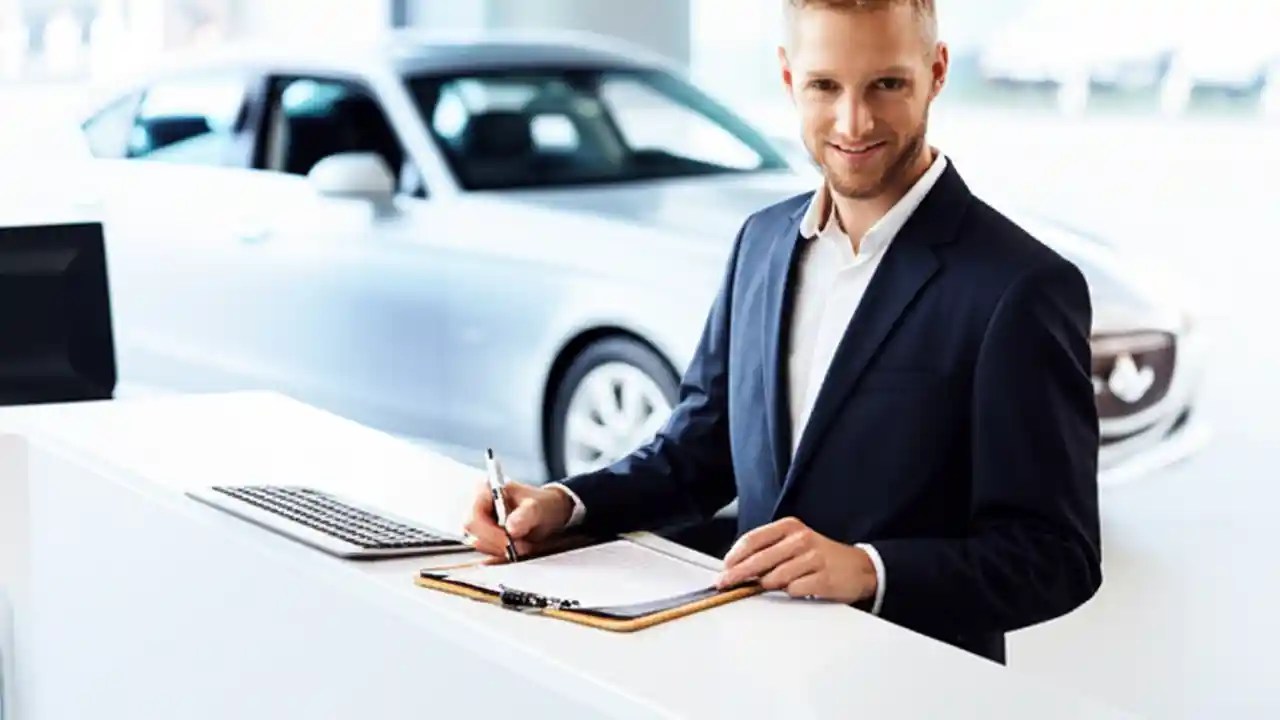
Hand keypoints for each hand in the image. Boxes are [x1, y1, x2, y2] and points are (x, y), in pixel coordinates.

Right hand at [462, 480, 574, 559]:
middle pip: (473, 533)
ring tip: (522, 545)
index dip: (489, 533)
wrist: (549, 513)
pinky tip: (516, 548)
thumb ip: (525, 515)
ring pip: (479, 544)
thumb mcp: (538, 507)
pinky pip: (486, 550)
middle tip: (519, 547)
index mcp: (484, 490)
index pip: (473, 518)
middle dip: (496, 544)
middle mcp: (477, 505)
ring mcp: (479, 522)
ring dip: (500, 550)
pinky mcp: (484, 535)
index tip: (509, 542)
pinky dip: (501, 553)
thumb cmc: (542, 505)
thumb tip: (510, 528)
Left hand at [716, 517, 876, 603]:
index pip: (753, 540)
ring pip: (774, 577)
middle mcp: (801, 539)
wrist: (859, 567)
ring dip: (767, 585)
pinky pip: (794, 590)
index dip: (735, 556)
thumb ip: (768, 551)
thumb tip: (737, 567)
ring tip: (773, 585)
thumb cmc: (820, 556)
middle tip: (725, 584)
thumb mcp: (794, 543)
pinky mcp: (823, 578)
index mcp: (790, 527)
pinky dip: (790, 592)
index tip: (724, 568)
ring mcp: (813, 558)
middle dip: (738, 575)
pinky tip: (797, 588)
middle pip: (759, 560)